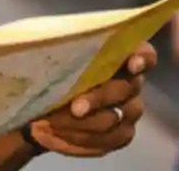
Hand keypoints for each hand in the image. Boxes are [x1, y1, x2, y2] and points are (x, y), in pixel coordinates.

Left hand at [27, 43, 156, 157]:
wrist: (35, 103)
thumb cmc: (44, 68)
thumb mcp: (44, 48)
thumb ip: (55, 41)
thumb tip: (52, 39)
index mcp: (115, 55)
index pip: (144, 53)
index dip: (142, 58)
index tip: (131, 64)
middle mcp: (129, 82)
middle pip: (127, 89)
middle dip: (99, 98)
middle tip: (75, 108)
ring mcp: (128, 110)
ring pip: (120, 118)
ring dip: (88, 123)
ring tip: (54, 123)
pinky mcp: (120, 134)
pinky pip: (112, 140)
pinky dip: (83, 139)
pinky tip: (58, 135)